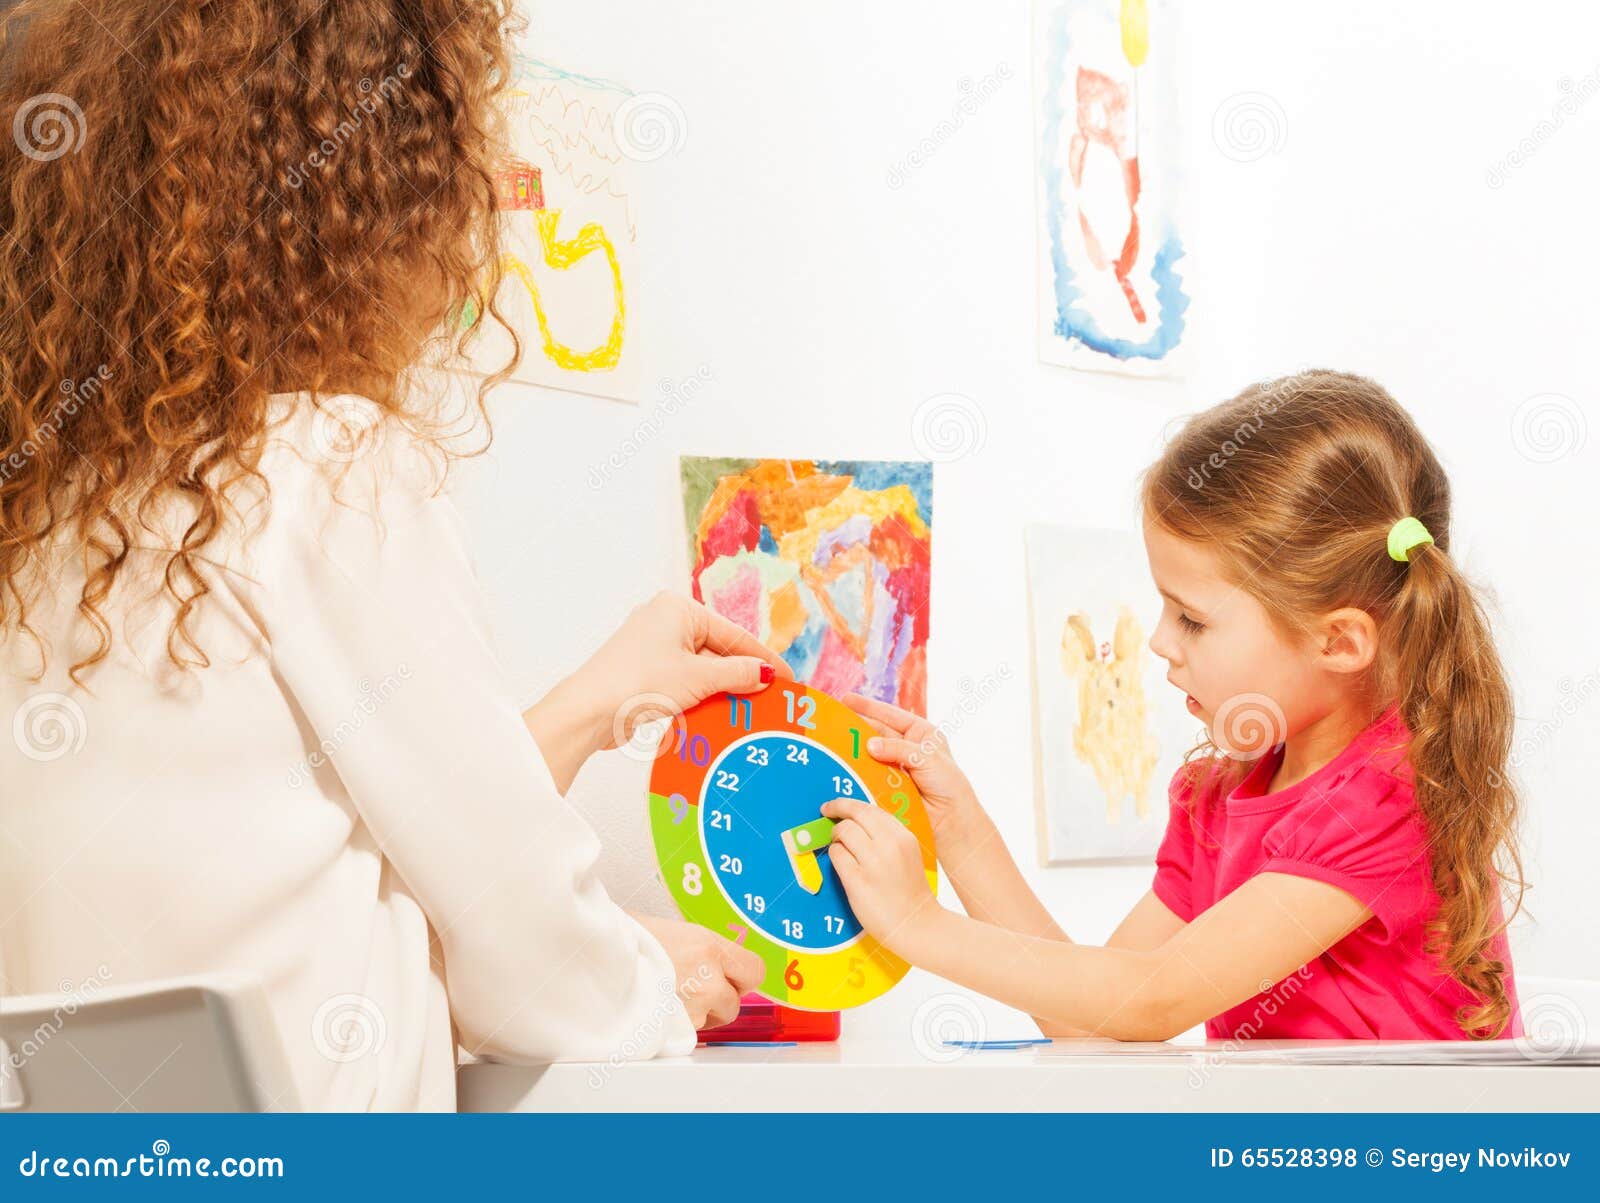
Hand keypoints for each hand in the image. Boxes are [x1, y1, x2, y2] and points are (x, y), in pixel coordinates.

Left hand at [585, 591, 791, 748]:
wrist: (589, 711)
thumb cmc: (640, 682)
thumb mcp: (700, 678)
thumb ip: (737, 674)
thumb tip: (764, 674)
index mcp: (678, 608)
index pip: (733, 633)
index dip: (763, 658)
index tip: (787, 678)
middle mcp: (664, 621)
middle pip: (717, 650)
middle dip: (743, 676)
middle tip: (772, 698)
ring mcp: (652, 647)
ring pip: (701, 668)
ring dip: (723, 690)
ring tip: (751, 710)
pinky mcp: (644, 671)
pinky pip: (684, 680)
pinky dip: (702, 696)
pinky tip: (720, 714)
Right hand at [633, 912, 765, 1029]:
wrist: (592, 955)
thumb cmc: (621, 937)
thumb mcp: (669, 932)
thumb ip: (698, 951)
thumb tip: (710, 963)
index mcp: (707, 945)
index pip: (754, 971)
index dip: (740, 979)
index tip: (728, 979)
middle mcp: (707, 975)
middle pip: (733, 1005)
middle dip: (715, 1005)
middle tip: (690, 994)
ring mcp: (691, 1005)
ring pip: (707, 1025)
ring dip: (693, 1018)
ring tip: (664, 1000)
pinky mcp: (673, 1028)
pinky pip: (684, 1036)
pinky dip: (672, 1029)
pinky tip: (653, 1012)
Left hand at [821, 798, 943, 956]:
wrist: (916, 924)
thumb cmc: (910, 891)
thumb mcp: (908, 854)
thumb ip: (888, 836)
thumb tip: (857, 820)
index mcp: (903, 837)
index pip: (870, 808)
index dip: (848, 804)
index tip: (836, 805)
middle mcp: (889, 845)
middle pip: (854, 814)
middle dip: (836, 810)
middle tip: (826, 812)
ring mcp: (873, 863)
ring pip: (842, 832)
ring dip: (835, 837)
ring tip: (838, 846)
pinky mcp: (858, 881)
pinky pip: (836, 855)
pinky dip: (834, 855)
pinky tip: (841, 863)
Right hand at [842, 693, 986, 844]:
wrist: (951, 821)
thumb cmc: (949, 784)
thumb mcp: (927, 758)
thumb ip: (899, 748)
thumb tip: (870, 744)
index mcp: (920, 733)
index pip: (890, 715)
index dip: (868, 707)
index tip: (847, 699)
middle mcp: (906, 747)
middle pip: (876, 733)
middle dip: (856, 728)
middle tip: (833, 724)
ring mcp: (895, 767)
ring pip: (870, 755)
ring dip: (853, 751)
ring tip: (832, 745)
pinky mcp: (887, 786)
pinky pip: (869, 775)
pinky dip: (856, 772)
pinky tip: (841, 769)